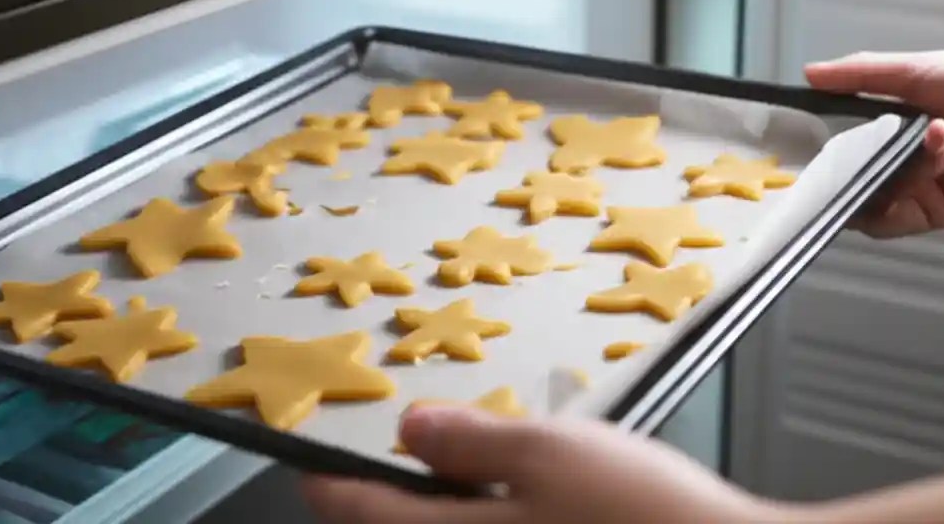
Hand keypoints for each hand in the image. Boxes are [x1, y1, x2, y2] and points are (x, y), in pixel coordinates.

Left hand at [302, 406, 784, 523]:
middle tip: (385, 465)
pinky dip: (483, 521)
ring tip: (450, 475)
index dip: (329, 485)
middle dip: (385, 503)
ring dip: (439, 509)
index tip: (307, 465)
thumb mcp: (547, 452)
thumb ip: (471, 441)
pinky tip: (515, 501)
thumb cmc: (636, 511)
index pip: (367, 515)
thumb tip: (409, 428)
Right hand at [805, 49, 943, 237]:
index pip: (840, 146)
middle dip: (848, 171)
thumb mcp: (922, 69)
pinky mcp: (941, 213)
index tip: (807, 145)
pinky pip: (898, 221)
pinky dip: (900, 200)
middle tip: (857, 156)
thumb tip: (811, 72)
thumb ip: (864, 75)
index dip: (820, 151)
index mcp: (892, 123)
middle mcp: (901, 160)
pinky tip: (935, 165)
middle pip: (849, 182)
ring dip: (891, 176)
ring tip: (935, 143)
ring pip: (870, 203)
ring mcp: (920, 189)